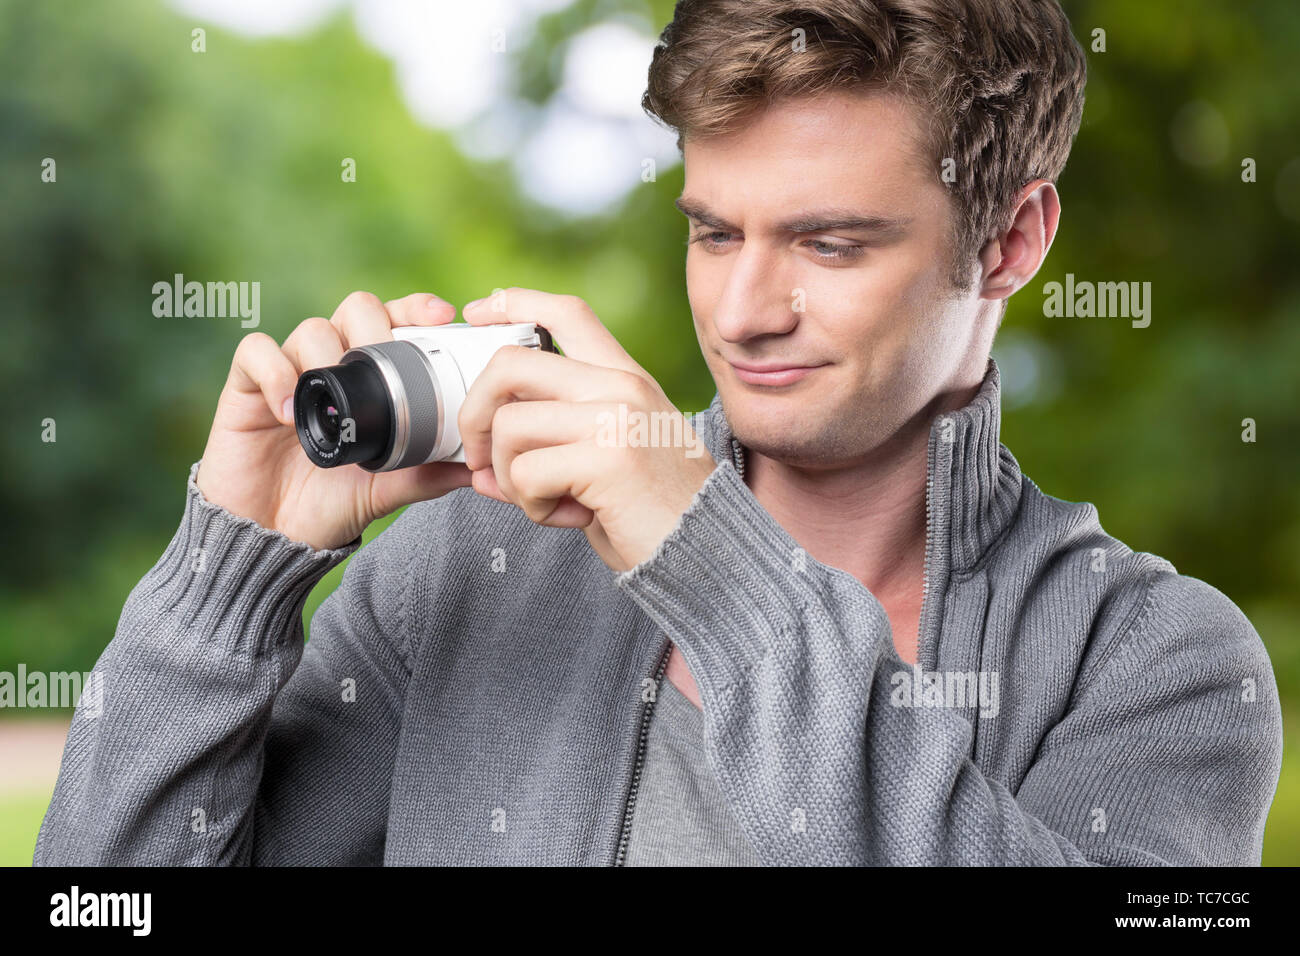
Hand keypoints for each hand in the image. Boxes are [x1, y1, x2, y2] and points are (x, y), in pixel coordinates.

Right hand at [194, 291, 473, 550]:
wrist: (275, 536)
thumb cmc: (331, 502)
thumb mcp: (390, 488)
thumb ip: (429, 474)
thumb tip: (478, 468)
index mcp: (369, 377)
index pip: (393, 320)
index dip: (414, 308)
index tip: (440, 317)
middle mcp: (331, 364)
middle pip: (355, 309)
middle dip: (373, 327)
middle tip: (383, 364)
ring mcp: (288, 372)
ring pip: (311, 328)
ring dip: (326, 355)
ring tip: (333, 404)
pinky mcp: (244, 387)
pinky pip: (255, 352)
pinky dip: (275, 373)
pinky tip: (288, 411)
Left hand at [458, 288, 716, 571]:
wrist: (706, 554)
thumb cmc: (655, 511)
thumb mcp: (611, 453)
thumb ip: (553, 440)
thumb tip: (479, 464)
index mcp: (624, 377)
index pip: (565, 313)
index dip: (512, 304)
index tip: (476, 313)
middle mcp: (621, 386)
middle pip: (510, 363)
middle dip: (474, 416)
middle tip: (481, 461)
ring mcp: (616, 418)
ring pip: (509, 425)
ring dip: (508, 477)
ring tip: (547, 501)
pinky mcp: (608, 460)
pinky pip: (526, 473)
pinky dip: (532, 506)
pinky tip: (569, 517)